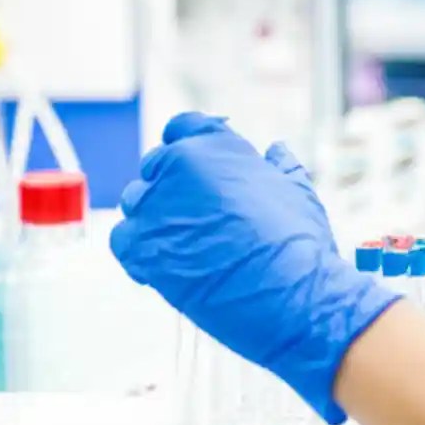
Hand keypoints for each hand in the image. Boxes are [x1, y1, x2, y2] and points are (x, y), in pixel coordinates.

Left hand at [109, 113, 399, 424]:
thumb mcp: (298, 192)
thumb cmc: (300, 243)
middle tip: (201, 216)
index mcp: (215, 145)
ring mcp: (155, 207)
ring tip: (190, 244)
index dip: (189, 147)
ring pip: (136, 201)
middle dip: (173, 185)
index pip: (182, 127)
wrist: (291, 297)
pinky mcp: (141, 248)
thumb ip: (280, 166)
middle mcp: (178, 167)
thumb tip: (276, 149)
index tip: (199, 169)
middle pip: (156, 164)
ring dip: (155, 217)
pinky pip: (123, 240)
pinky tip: (170, 264)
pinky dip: (140, 249)